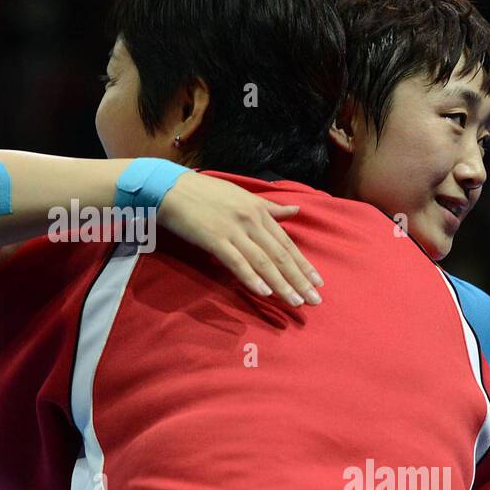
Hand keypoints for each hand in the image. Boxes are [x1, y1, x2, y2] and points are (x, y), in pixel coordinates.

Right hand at [157, 172, 322, 306]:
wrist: (172, 188)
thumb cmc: (206, 193)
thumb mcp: (242, 196)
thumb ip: (270, 208)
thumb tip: (296, 211)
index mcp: (259, 211)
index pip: (286, 243)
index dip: (303, 264)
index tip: (318, 282)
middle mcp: (251, 220)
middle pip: (280, 255)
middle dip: (299, 279)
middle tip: (314, 300)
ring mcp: (233, 230)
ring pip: (263, 261)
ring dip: (281, 284)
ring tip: (295, 302)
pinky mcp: (214, 239)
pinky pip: (236, 261)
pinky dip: (251, 277)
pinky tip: (264, 292)